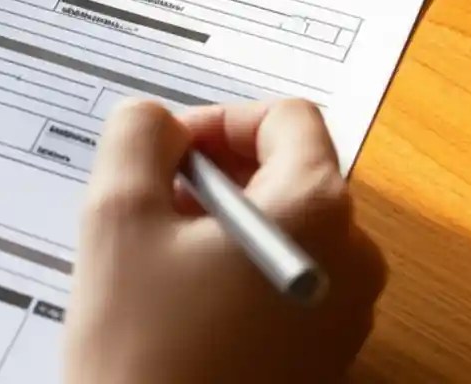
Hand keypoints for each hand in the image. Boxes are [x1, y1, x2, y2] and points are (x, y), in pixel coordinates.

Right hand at [64, 99, 386, 383]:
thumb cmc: (145, 353)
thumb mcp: (118, 216)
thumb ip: (137, 136)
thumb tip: (159, 122)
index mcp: (316, 210)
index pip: (285, 118)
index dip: (218, 119)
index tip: (168, 153)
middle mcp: (352, 258)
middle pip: (290, 171)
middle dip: (217, 174)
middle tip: (154, 205)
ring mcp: (347, 311)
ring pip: (286, 227)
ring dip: (223, 222)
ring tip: (161, 259)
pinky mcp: (326, 353)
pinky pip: (290, 279)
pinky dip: (239, 268)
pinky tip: (182, 302)